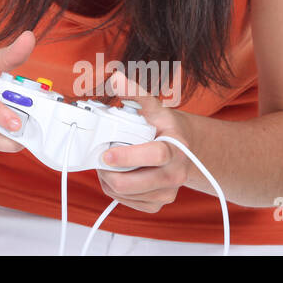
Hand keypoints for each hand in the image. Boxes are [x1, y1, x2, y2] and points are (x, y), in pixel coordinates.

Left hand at [95, 70, 192, 213]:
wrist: (180, 150)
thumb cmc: (163, 127)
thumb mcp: (153, 108)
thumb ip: (136, 94)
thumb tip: (116, 78)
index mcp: (176, 149)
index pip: (154, 156)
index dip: (127, 156)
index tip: (106, 154)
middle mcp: (175, 175)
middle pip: (131, 183)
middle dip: (109, 171)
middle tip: (101, 156)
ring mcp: (167, 193)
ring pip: (124, 194)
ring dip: (109, 179)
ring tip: (110, 163)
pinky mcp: (157, 204)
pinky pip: (126, 202)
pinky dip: (115, 190)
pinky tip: (118, 174)